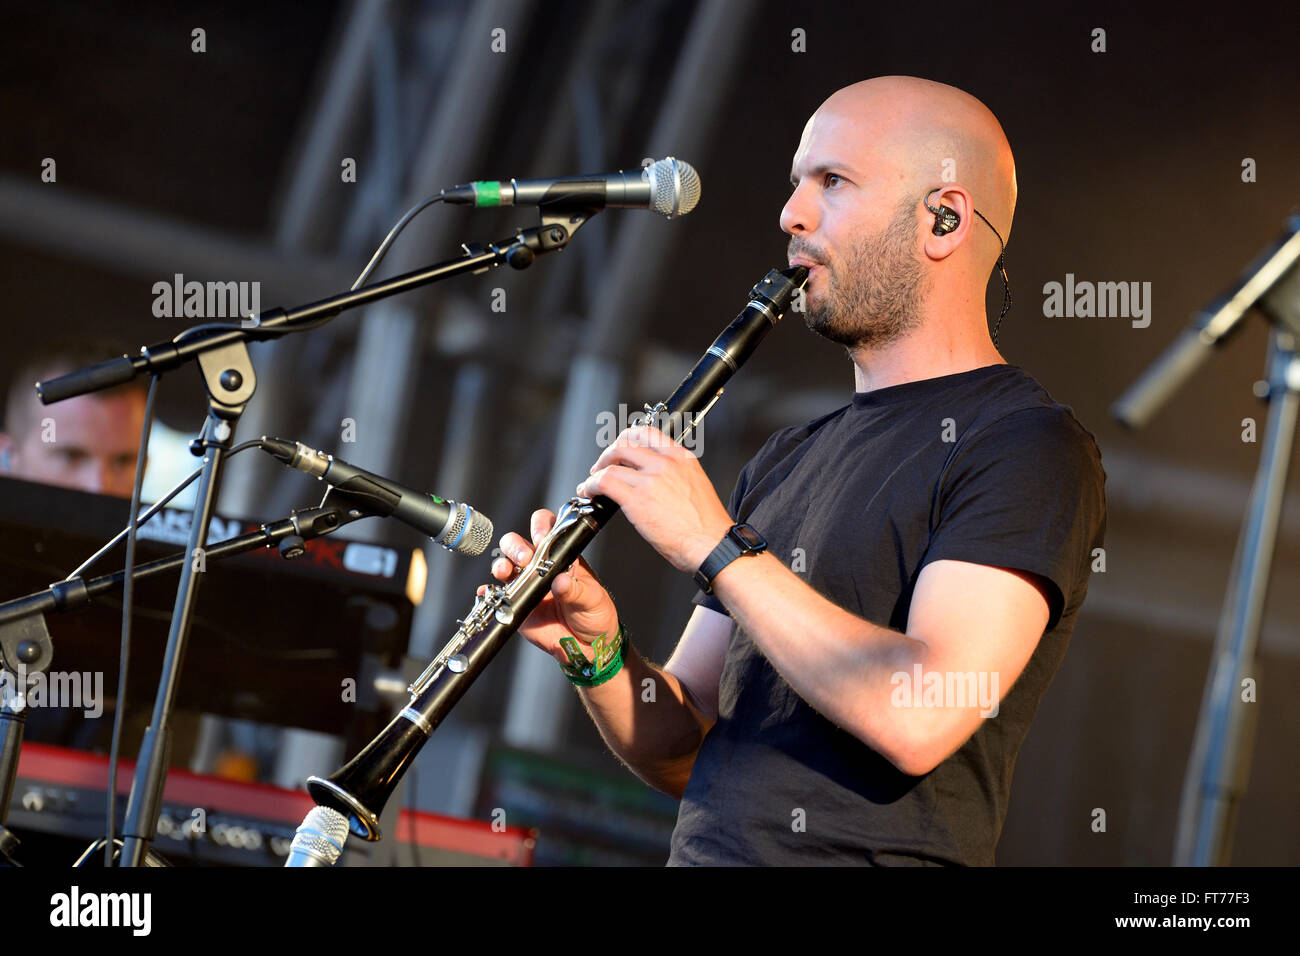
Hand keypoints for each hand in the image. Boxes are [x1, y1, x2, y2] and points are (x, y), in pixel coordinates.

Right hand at [486, 508, 619, 665]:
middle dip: (516, 547)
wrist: (586, 645)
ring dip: (500, 564)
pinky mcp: (515, 604)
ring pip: (504, 564)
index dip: (540, 528)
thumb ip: (576, 590)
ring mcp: (525, 584)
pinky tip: (488, 592)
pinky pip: (495, 594)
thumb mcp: (592, 599)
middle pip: (517, 543)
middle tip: (525, 559)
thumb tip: (561, 581)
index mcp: (561, 556)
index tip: (541, 540)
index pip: (547, 529)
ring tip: (504, 572)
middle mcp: (540, 566)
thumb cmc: (594, 614)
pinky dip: (488, 591)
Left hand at [576, 425, 732, 572]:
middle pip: (625, 443)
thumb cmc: (706, 525)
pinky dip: (591, 485)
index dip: (627, 439)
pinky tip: (589, 492)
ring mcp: (650, 480)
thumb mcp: (695, 485)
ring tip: (593, 483)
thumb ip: (674, 474)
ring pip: (611, 463)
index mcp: (681, 458)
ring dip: (597, 472)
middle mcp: (665, 463)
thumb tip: (651, 477)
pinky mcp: (637, 499)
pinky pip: (604, 482)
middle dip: (609, 454)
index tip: (620, 449)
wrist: (712, 545)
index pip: (647, 433)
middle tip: (603, 466)